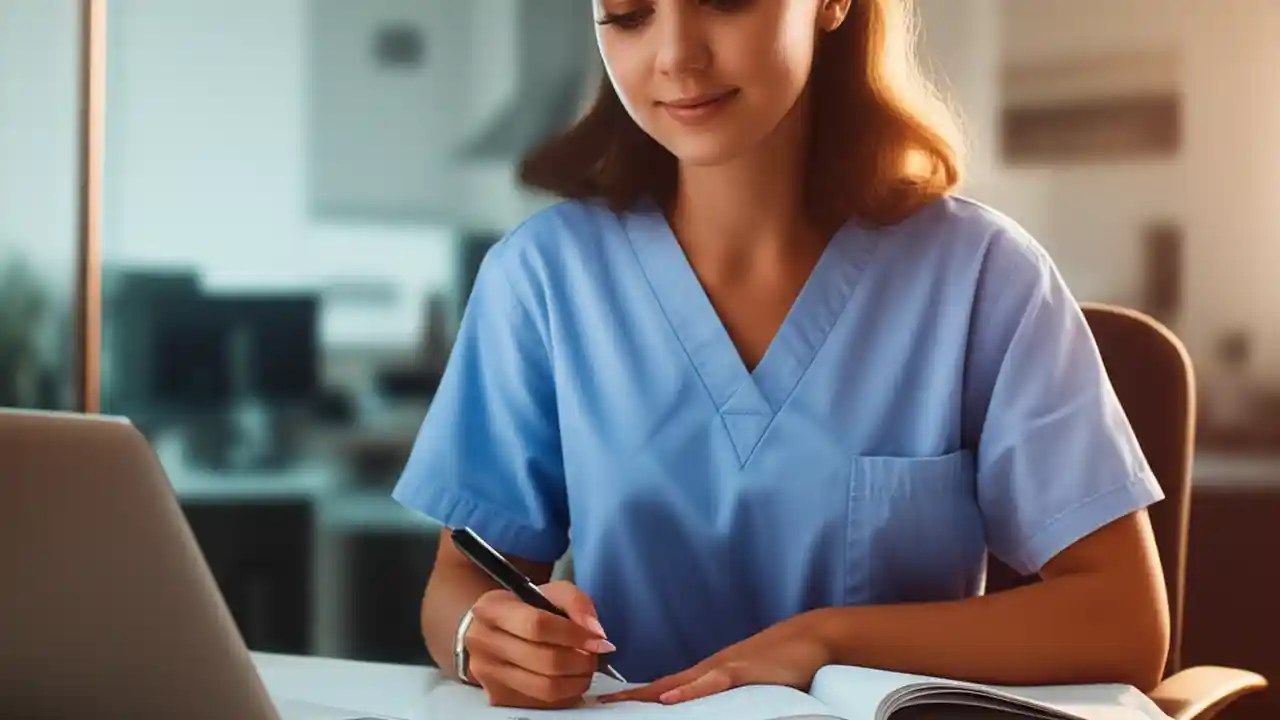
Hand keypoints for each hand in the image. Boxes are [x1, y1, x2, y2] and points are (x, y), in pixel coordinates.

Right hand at [465, 580, 616, 708]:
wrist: (489, 631)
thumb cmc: (524, 608)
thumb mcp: (549, 592)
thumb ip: (576, 602)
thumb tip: (595, 632)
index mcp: (492, 609)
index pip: (537, 625)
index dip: (574, 635)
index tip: (598, 639)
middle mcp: (483, 642)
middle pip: (544, 660)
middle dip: (580, 660)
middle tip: (595, 655)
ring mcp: (488, 673)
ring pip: (544, 687)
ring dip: (577, 680)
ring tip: (586, 668)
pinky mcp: (498, 696)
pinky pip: (542, 702)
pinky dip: (565, 694)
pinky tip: (570, 680)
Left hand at [599, 613, 828, 704]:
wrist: (812, 638)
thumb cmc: (781, 662)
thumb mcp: (747, 685)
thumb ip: (724, 694)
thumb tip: (701, 709)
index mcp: (707, 674)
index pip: (664, 688)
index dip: (635, 697)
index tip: (607, 704)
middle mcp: (708, 669)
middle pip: (661, 686)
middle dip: (629, 697)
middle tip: (597, 704)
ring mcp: (724, 668)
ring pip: (679, 684)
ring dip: (648, 695)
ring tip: (618, 705)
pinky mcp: (743, 671)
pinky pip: (712, 683)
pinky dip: (691, 692)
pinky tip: (671, 700)